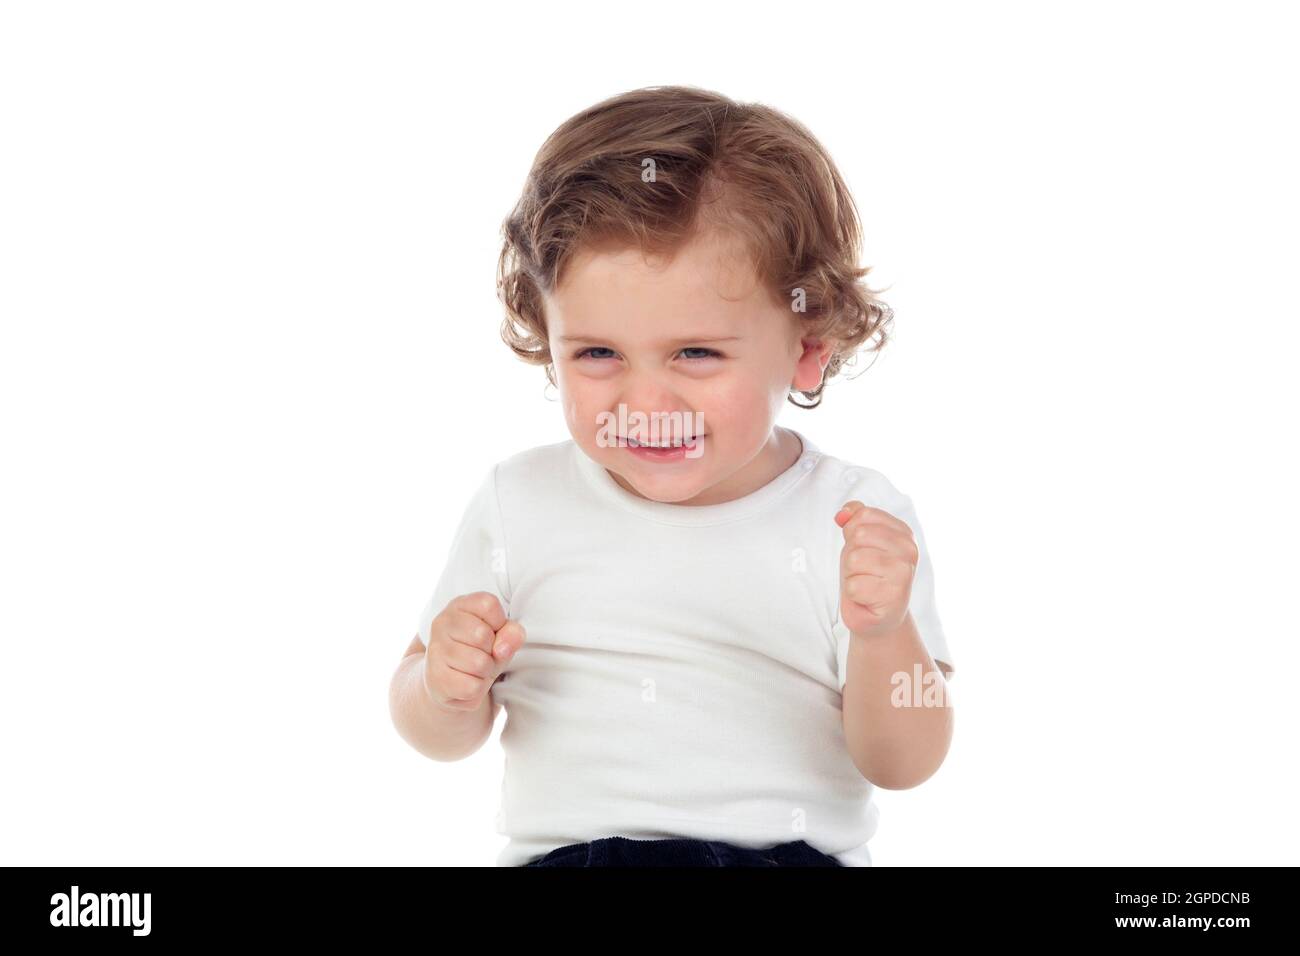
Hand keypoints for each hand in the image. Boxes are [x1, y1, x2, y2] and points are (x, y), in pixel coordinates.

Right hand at [423, 591, 525, 711]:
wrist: (449, 680)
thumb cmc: (480, 651)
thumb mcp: (501, 637)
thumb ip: (511, 633)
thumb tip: (503, 647)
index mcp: (460, 605)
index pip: (489, 604)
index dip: (499, 623)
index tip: (492, 632)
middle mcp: (442, 622)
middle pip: (483, 635)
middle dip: (492, 651)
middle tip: (483, 654)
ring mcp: (435, 650)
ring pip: (479, 663)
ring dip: (486, 671)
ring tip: (477, 669)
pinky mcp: (435, 677)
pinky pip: (472, 687)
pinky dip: (477, 688)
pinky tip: (467, 681)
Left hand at [834, 500, 918, 638]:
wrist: (877, 617)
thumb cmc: (868, 576)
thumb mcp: (858, 542)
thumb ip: (854, 519)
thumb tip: (842, 514)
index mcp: (904, 533)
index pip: (863, 516)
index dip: (852, 533)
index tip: (863, 549)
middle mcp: (909, 550)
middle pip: (858, 535)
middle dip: (851, 554)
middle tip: (863, 571)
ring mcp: (904, 573)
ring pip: (854, 559)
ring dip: (851, 575)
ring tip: (865, 584)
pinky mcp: (893, 596)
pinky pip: (854, 586)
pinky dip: (853, 594)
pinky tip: (867, 599)